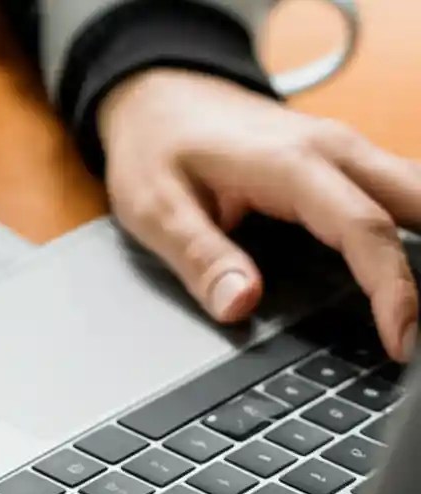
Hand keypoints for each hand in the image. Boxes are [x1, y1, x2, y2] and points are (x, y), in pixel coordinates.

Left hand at [99, 68, 419, 361]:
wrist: (160, 96)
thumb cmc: (156, 147)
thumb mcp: (156, 208)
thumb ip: (200, 257)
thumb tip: (239, 304)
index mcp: (289, 164)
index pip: (364, 229)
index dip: (391, 289)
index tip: (401, 340)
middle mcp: (334, 150)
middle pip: (418, 203)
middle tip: (420, 332)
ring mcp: (347, 150)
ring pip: (419, 193)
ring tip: (420, 309)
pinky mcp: (348, 160)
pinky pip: (404, 192)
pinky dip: (418, 229)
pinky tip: (411, 270)